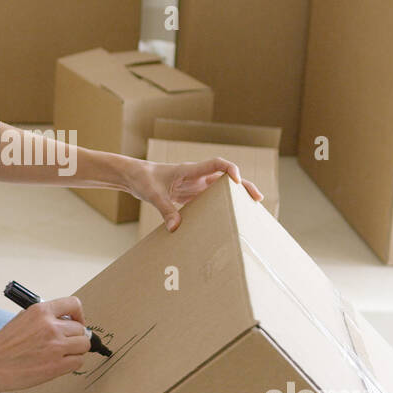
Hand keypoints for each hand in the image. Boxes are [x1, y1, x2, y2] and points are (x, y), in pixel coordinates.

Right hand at [0, 297, 89, 390]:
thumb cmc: (3, 344)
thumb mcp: (23, 318)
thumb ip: (44, 318)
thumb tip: (64, 322)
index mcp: (41, 311)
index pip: (74, 304)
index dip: (79, 315)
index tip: (76, 321)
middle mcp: (50, 326)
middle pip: (81, 329)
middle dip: (74, 337)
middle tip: (64, 343)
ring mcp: (55, 346)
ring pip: (83, 345)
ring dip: (75, 351)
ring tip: (62, 354)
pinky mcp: (56, 366)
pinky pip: (78, 362)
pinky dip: (71, 363)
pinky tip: (58, 363)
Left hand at [125, 158, 262, 232]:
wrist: (135, 176)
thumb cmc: (143, 179)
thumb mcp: (152, 195)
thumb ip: (165, 210)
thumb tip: (175, 228)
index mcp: (190, 170)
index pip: (217, 164)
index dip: (230, 170)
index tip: (238, 182)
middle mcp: (197, 176)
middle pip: (226, 177)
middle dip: (244, 185)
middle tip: (257, 199)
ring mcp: (196, 185)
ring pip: (222, 188)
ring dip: (236, 196)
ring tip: (251, 210)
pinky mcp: (192, 194)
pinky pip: (212, 198)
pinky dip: (223, 205)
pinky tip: (230, 216)